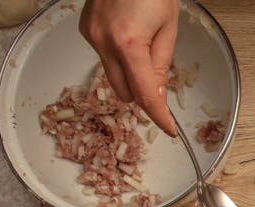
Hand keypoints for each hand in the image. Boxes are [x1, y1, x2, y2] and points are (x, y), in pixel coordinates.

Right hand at [79, 0, 178, 134]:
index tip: (169, 129)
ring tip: (142, 48)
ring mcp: (91, 35)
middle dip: (142, 94)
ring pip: (113, 78)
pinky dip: (118, 58)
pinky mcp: (86, 29)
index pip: (144, 95)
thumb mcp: (168, 30)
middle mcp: (104, 41)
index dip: (159, 116)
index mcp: (129, 43)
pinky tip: (128, 37)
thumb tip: (158, 98)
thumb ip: (161, 67)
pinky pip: (104, 58)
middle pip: (125, 93)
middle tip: (157, 79)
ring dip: (130, 75)